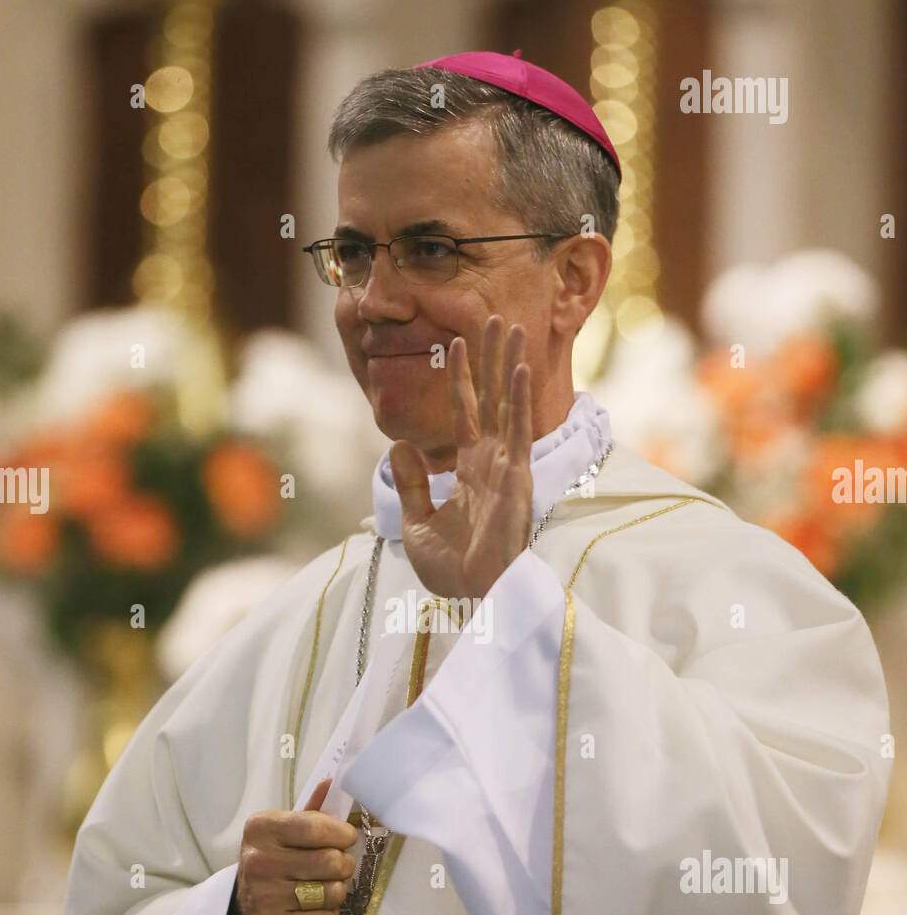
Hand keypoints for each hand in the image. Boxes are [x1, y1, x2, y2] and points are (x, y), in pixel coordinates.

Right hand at [231, 778, 356, 914]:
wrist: (245, 909)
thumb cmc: (273, 860)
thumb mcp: (284, 831)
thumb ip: (312, 811)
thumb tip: (333, 781)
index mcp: (261, 828)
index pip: (316, 826)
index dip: (342, 833)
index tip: (345, 838)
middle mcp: (259, 860)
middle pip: (332, 861)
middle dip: (344, 864)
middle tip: (337, 865)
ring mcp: (265, 896)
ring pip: (333, 891)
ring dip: (337, 890)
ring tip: (324, 886)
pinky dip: (328, 913)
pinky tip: (313, 907)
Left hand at [388, 314, 532, 599]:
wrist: (473, 598)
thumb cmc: (453, 570)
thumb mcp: (417, 524)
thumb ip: (412, 483)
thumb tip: (397, 446)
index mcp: (470, 472)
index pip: (464, 413)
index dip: (459, 379)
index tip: (453, 343)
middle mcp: (492, 463)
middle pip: (491, 398)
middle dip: (491, 358)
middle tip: (494, 316)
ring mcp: (507, 468)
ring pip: (508, 404)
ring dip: (508, 364)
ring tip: (510, 325)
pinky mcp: (517, 479)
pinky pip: (518, 432)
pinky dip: (518, 400)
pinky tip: (517, 369)